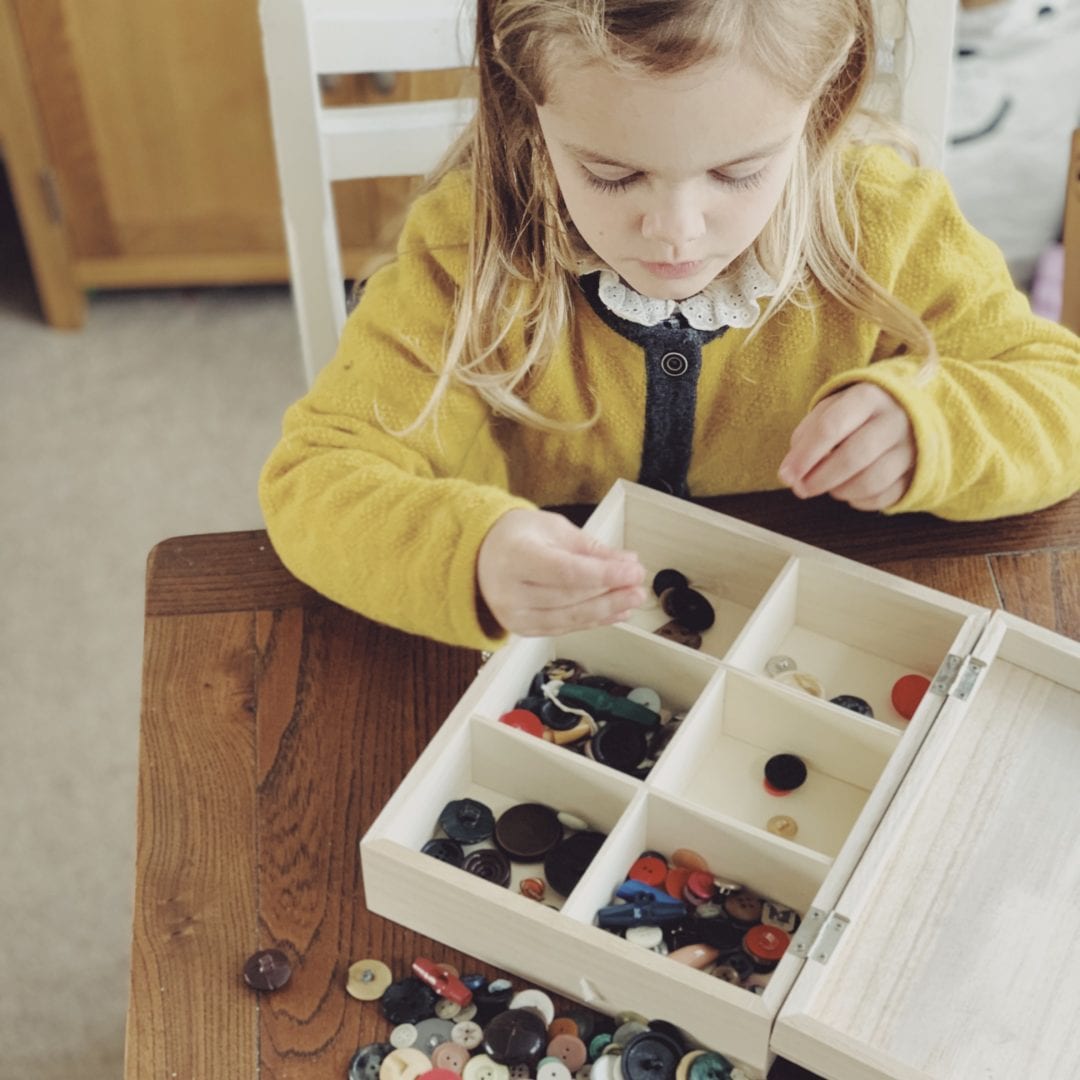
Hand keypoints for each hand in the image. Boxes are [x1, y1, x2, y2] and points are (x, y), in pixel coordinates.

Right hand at [477, 509, 646, 636]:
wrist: (481, 556)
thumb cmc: (516, 537)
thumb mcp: (552, 529)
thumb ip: (589, 548)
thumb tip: (626, 562)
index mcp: (514, 556)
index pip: (566, 571)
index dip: (604, 575)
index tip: (633, 571)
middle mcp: (509, 590)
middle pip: (570, 597)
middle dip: (611, 592)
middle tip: (639, 584)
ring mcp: (514, 615)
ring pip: (569, 618)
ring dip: (607, 610)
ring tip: (632, 599)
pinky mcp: (522, 629)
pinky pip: (564, 628)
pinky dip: (593, 621)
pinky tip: (615, 612)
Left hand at [778, 383, 915, 510]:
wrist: (907, 411)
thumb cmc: (857, 413)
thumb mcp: (830, 409)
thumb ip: (806, 435)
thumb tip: (790, 473)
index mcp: (867, 397)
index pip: (830, 428)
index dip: (804, 457)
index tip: (786, 475)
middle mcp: (894, 420)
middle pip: (853, 457)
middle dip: (819, 479)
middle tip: (802, 488)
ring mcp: (911, 447)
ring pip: (871, 481)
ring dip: (839, 490)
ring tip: (827, 486)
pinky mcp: (918, 471)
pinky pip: (885, 496)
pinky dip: (859, 500)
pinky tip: (849, 490)